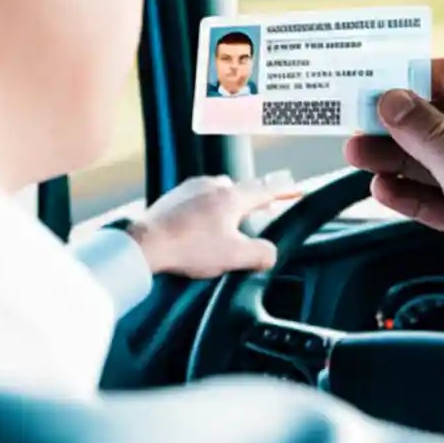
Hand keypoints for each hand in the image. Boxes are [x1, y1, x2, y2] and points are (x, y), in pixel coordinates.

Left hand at [127, 176, 280, 277]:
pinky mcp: (173, 197)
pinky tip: (203, 225)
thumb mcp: (234, 257)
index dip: (284, 191)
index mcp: (232, 197)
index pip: (266, 190)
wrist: (147, 244)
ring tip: (232, 221)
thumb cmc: (189, 248)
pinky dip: (208, 209)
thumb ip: (261, 254)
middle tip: (265, 208)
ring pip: (219, 191)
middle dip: (256, 199)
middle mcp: (212, 186)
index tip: (296, 189)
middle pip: (243, 189)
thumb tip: (271, 253)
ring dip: (230, 203)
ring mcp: (190, 189)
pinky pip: (199, 198)